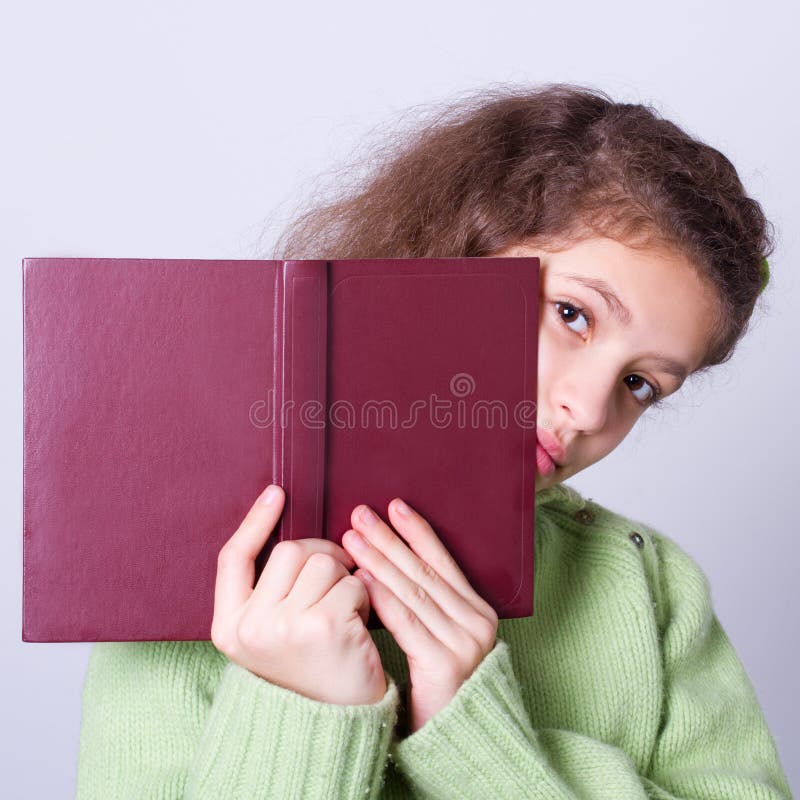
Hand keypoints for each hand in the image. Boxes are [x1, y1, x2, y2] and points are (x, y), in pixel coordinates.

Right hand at [211, 484, 387, 705]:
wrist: (335, 725)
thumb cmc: (308, 670)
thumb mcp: (270, 635)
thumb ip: (269, 591)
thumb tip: (293, 532)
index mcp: (228, 627)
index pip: (233, 558)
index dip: (255, 522)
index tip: (277, 493)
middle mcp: (250, 626)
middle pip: (290, 551)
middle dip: (322, 557)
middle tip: (338, 580)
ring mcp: (283, 626)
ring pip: (324, 562)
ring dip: (345, 578)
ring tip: (346, 610)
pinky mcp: (323, 626)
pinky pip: (352, 583)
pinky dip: (364, 597)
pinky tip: (360, 624)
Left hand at [342, 499, 498, 733]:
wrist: (459, 742)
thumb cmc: (441, 690)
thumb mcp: (439, 640)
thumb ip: (424, 607)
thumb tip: (386, 565)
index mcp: (477, 611)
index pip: (442, 562)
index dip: (416, 532)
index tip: (393, 506)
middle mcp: (476, 622)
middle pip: (424, 571)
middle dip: (389, 539)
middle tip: (360, 513)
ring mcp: (464, 642)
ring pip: (413, 591)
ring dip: (380, 560)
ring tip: (352, 537)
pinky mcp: (446, 663)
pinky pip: (408, 622)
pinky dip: (383, 597)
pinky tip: (362, 578)